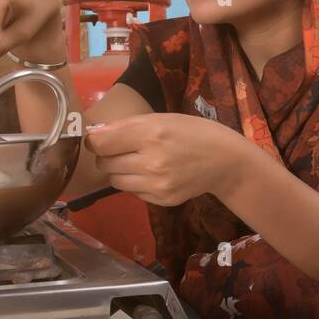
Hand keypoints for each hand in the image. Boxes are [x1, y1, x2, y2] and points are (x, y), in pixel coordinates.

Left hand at [85, 112, 252, 206]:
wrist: (225, 161)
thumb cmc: (193, 132)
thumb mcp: (162, 119)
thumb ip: (126, 126)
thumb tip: (92, 135)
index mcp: (150, 133)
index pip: (100, 143)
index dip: (96, 140)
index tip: (101, 139)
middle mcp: (151, 161)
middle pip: (104, 163)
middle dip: (109, 155)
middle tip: (124, 149)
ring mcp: (156, 184)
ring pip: (114, 181)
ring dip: (119, 171)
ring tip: (138, 163)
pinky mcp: (161, 200)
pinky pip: (132, 192)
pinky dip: (135, 183)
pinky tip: (153, 174)